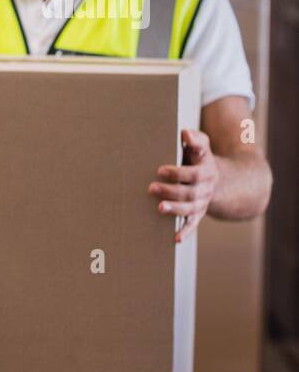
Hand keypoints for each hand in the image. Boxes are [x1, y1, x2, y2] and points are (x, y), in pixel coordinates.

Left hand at [148, 128, 218, 242]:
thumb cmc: (200, 159)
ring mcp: (202, 203)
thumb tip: (185, 133)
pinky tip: (175, 239)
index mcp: (207, 171)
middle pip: (190, 193)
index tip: (160, 170)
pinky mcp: (197, 214)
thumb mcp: (202, 147)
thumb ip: (196, 139)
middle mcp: (206, 189)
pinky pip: (192, 225)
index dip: (178, 173)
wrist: (219, 179)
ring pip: (190, 210)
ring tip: (159, 208)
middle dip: (171, 191)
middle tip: (151, 188)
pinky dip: (185, 232)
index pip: (194, 174)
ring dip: (175, 210)